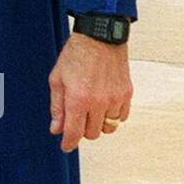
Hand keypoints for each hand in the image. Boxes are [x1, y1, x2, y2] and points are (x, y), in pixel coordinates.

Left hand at [48, 33, 131, 152]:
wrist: (100, 37)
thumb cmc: (75, 55)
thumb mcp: (57, 79)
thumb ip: (57, 106)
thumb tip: (56, 129)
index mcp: (78, 99)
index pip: (74, 132)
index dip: (68, 143)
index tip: (65, 146)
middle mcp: (99, 102)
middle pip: (92, 134)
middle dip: (82, 130)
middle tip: (76, 118)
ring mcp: (116, 99)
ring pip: (108, 127)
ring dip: (98, 123)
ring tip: (90, 110)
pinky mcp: (127, 93)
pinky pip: (122, 117)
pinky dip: (113, 116)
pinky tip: (104, 106)